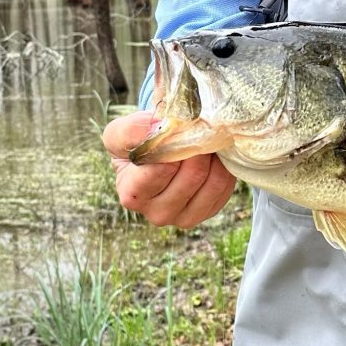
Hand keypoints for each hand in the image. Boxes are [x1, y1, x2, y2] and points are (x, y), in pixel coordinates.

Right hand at [102, 109, 236, 228]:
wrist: (152, 155)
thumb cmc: (135, 144)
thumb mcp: (121, 133)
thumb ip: (132, 130)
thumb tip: (160, 129)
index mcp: (133, 195)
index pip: (161, 170)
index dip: (174, 145)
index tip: (178, 127)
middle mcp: (156, 213)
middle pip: (192, 176)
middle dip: (198, 147)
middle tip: (197, 129)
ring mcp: (183, 217)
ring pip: (212, 182)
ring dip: (213, 155)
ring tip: (205, 139)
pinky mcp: (205, 213)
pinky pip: (224, 186)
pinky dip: (223, 165)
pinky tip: (212, 155)